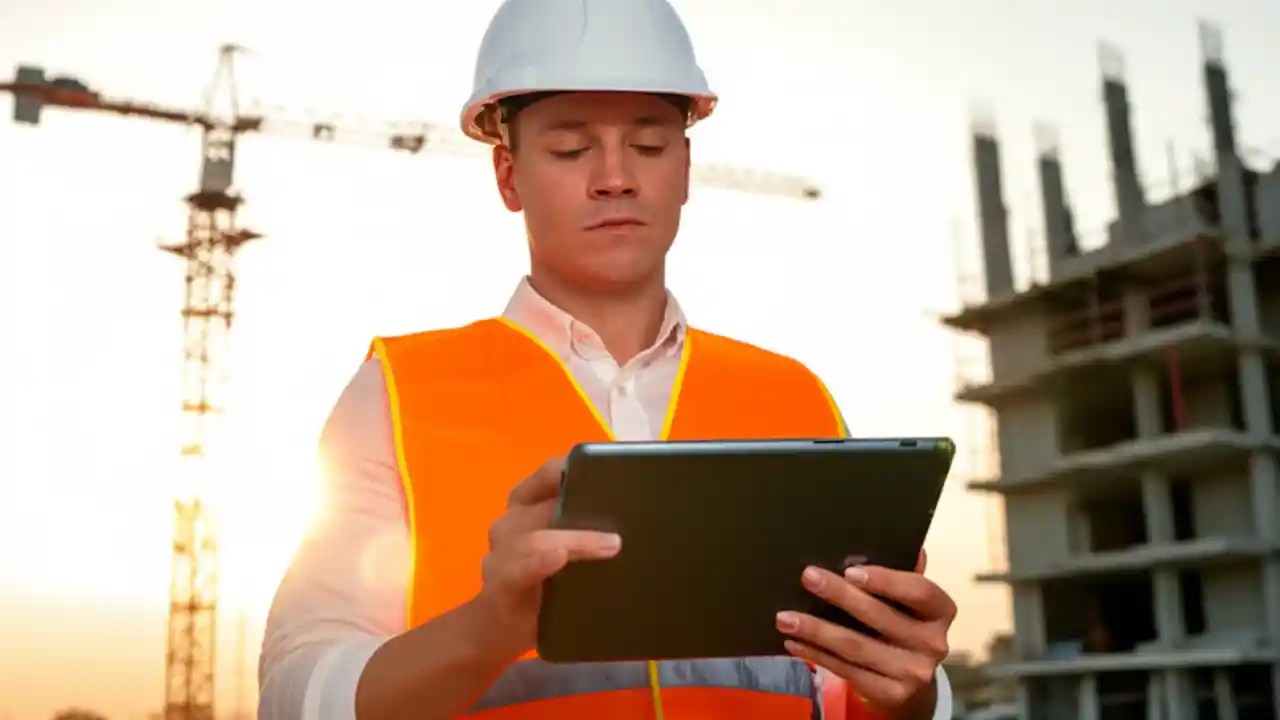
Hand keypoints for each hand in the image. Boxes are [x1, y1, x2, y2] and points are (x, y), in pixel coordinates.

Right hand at [473, 456, 622, 660]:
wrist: (497, 630)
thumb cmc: (541, 587)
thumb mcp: (566, 551)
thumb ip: (587, 529)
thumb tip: (642, 519)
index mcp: (528, 505)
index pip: (550, 473)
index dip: (578, 468)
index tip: (618, 472)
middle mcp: (513, 521)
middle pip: (550, 503)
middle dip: (588, 507)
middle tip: (631, 514)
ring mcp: (503, 551)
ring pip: (539, 535)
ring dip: (577, 539)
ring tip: (611, 545)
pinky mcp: (501, 582)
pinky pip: (520, 566)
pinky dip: (540, 559)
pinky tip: (558, 556)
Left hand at [775, 550, 955, 717]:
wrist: (910, 684)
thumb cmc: (902, 625)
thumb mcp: (907, 602)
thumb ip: (903, 574)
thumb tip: (910, 545)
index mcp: (940, 611)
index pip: (918, 591)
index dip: (886, 580)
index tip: (850, 570)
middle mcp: (933, 643)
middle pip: (879, 616)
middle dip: (839, 595)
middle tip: (807, 577)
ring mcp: (914, 672)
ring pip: (856, 646)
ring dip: (816, 630)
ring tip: (785, 618)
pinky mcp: (892, 694)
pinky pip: (847, 670)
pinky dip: (817, 655)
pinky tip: (794, 642)